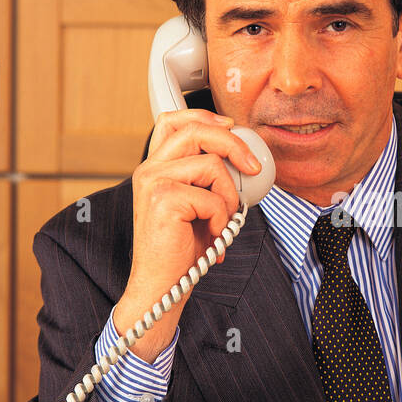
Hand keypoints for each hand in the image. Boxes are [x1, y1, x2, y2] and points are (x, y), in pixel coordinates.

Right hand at [114, 109, 262, 359]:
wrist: (163, 285)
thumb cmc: (180, 249)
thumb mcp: (196, 204)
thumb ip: (207, 177)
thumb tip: (243, 159)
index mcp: (154, 166)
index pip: (174, 120)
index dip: (205, 116)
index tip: (231, 127)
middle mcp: (149, 169)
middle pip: (197, 130)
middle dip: (233, 145)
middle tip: (252, 167)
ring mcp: (153, 181)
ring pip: (211, 164)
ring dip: (228, 196)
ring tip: (222, 222)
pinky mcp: (164, 199)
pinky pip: (212, 197)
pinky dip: (221, 219)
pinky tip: (212, 236)